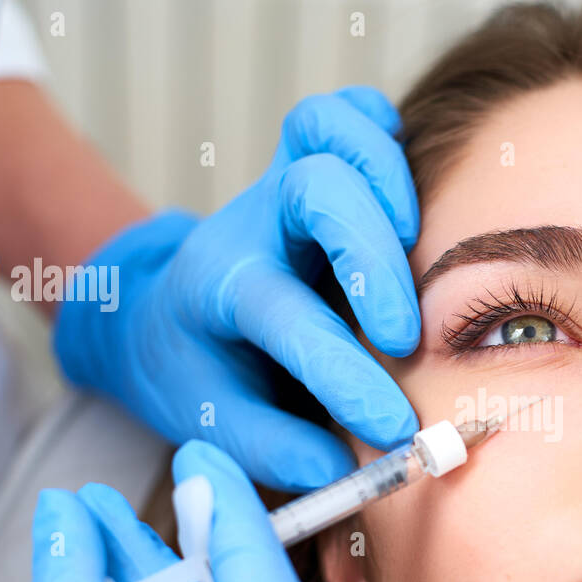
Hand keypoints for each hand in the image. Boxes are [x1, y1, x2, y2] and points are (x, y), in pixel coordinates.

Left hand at [53, 85, 421, 491]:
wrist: (162, 312)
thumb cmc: (197, 370)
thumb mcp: (212, 422)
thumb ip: (270, 448)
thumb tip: (333, 467)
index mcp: (219, 290)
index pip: (284, 315)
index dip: (342, 371)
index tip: (392, 427)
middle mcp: (252, 225)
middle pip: (313, 191)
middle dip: (371, 256)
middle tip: (406, 334)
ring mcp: (281, 186)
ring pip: (327, 129)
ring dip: (385, 176)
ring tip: (419, 242)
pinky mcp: (312, 166)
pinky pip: (348, 114)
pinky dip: (383, 134)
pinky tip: (408, 193)